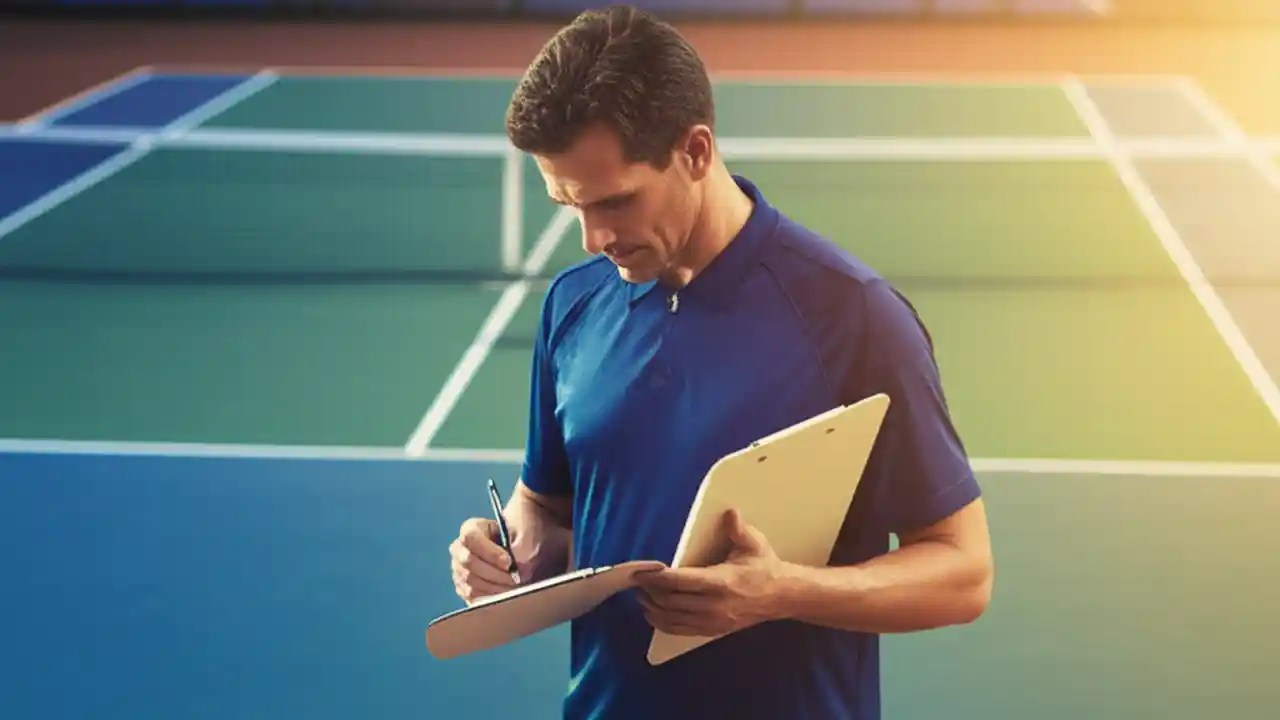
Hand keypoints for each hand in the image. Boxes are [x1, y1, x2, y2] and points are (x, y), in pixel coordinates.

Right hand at [449, 517, 517, 604]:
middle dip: (495, 574)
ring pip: (470, 582)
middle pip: (469, 562)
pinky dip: (490, 599)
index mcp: (472, 528)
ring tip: (514, 589)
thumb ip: (522, 545)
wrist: (519, 554)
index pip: (471, 537)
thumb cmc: (519, 539)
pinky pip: (472, 598)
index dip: (489, 552)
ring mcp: (459, 570)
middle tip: (515, 579)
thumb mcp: (525, 534)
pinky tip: (506, 597)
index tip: (509, 562)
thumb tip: (519, 565)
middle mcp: (459, 549)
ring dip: (495, 588)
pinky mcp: (463, 589)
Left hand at [635, 508, 786, 636]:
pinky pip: (682, 630)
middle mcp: (715, 604)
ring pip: (673, 619)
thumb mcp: (754, 544)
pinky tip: (653, 614)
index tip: (641, 571)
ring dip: (653, 608)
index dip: (657, 577)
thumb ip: (738, 529)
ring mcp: (714, 620)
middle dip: (650, 592)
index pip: (681, 581)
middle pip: (671, 601)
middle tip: (636, 581)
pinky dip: (663, 623)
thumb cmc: (765, 568)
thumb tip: (729, 512)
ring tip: (641, 596)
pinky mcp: (713, 630)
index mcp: (722, 581)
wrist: (783, 597)